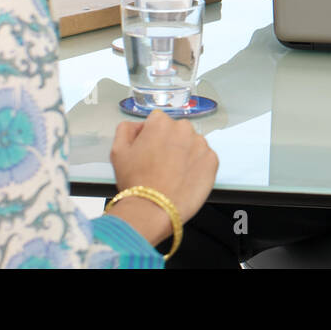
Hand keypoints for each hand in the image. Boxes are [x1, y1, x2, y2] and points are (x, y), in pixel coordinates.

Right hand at [108, 110, 217, 244]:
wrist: (154, 208)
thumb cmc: (136, 182)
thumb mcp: (118, 152)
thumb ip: (126, 130)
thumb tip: (137, 126)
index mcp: (160, 122)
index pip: (157, 121)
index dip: (150, 137)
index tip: (149, 151)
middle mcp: (183, 128)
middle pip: (176, 131)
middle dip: (170, 143)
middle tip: (160, 164)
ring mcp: (200, 144)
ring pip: (192, 144)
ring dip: (185, 154)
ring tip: (172, 174)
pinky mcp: (212, 160)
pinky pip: (204, 158)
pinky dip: (197, 166)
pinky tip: (184, 179)